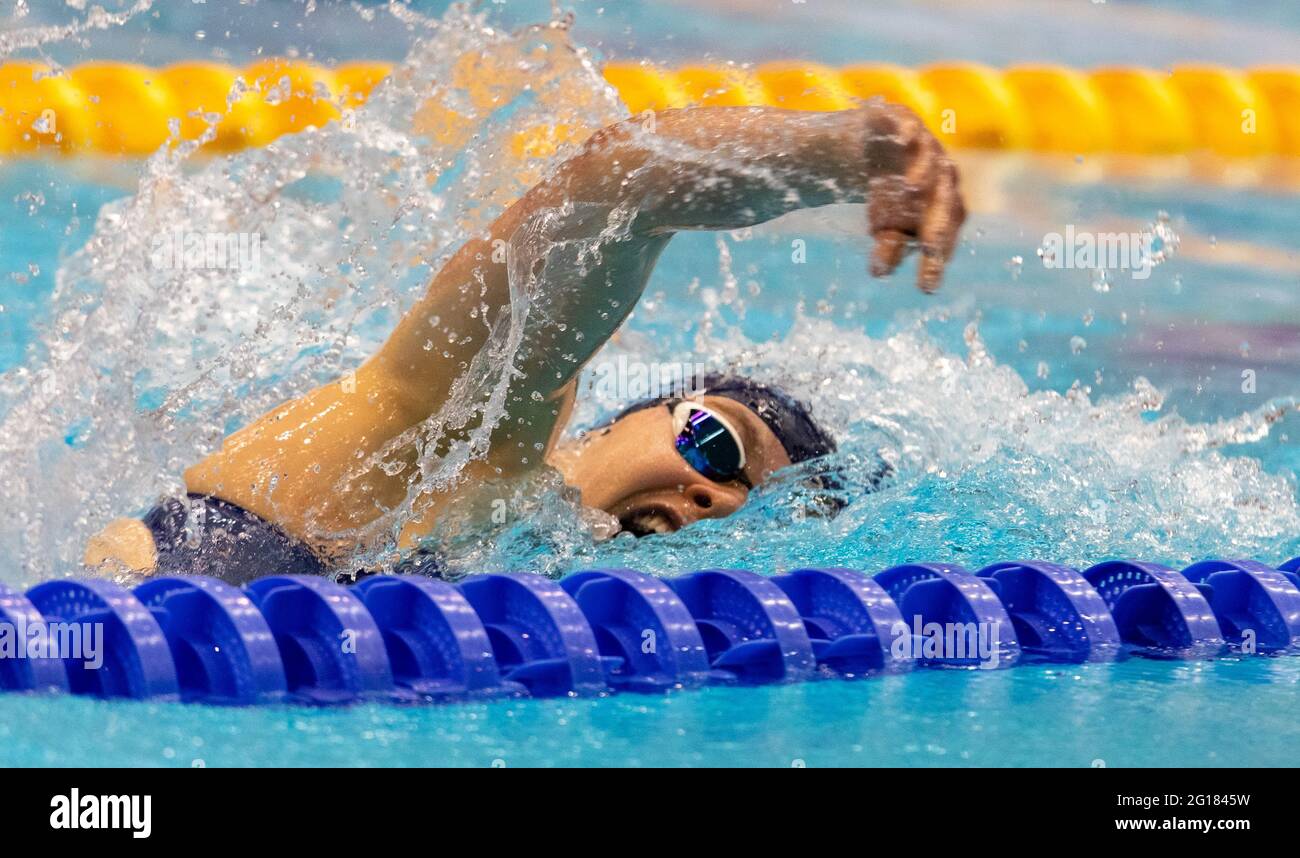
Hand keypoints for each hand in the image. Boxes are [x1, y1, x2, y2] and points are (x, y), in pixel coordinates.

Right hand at [860, 103, 965, 292]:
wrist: (873, 147)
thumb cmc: (888, 193)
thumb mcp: (886, 224)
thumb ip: (888, 247)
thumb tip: (879, 273)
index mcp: (944, 207)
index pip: (945, 234)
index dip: (937, 258)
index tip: (926, 287)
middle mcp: (943, 177)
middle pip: (945, 202)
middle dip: (937, 224)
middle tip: (929, 248)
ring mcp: (927, 148)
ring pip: (932, 163)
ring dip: (924, 174)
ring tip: (912, 189)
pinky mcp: (906, 122)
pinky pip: (910, 127)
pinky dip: (909, 133)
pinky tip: (905, 140)